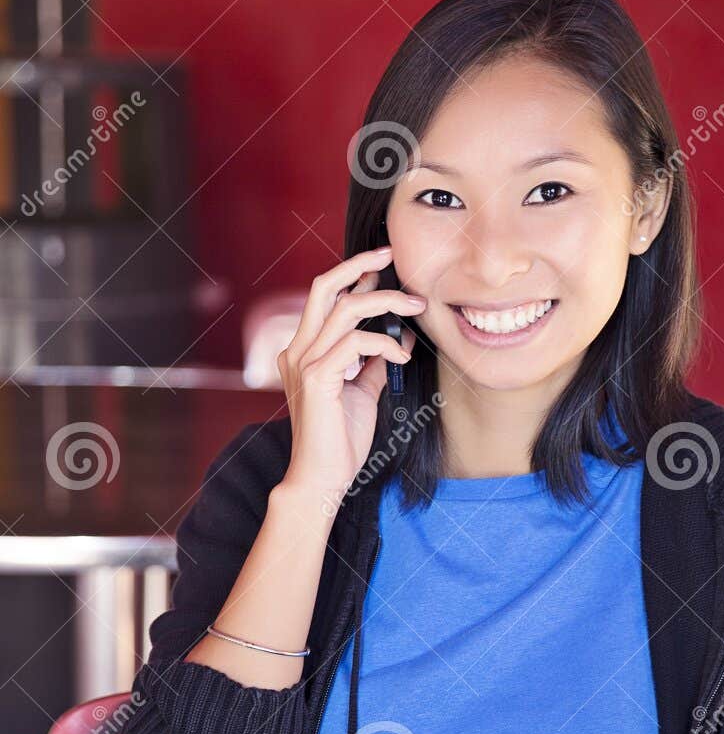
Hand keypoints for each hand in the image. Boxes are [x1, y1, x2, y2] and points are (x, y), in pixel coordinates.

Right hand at [278, 246, 424, 502]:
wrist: (322, 478)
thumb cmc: (339, 440)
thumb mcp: (363, 392)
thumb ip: (375, 362)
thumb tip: (399, 335)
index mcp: (303, 350)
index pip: (326, 298)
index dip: (354, 275)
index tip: (384, 263)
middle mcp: (297, 350)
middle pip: (325, 286)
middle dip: (359, 264)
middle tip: (391, 255)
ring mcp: (303, 362)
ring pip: (345, 309)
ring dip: (386, 303)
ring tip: (415, 309)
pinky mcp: (317, 378)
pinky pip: (356, 344)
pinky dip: (385, 344)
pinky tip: (402, 356)